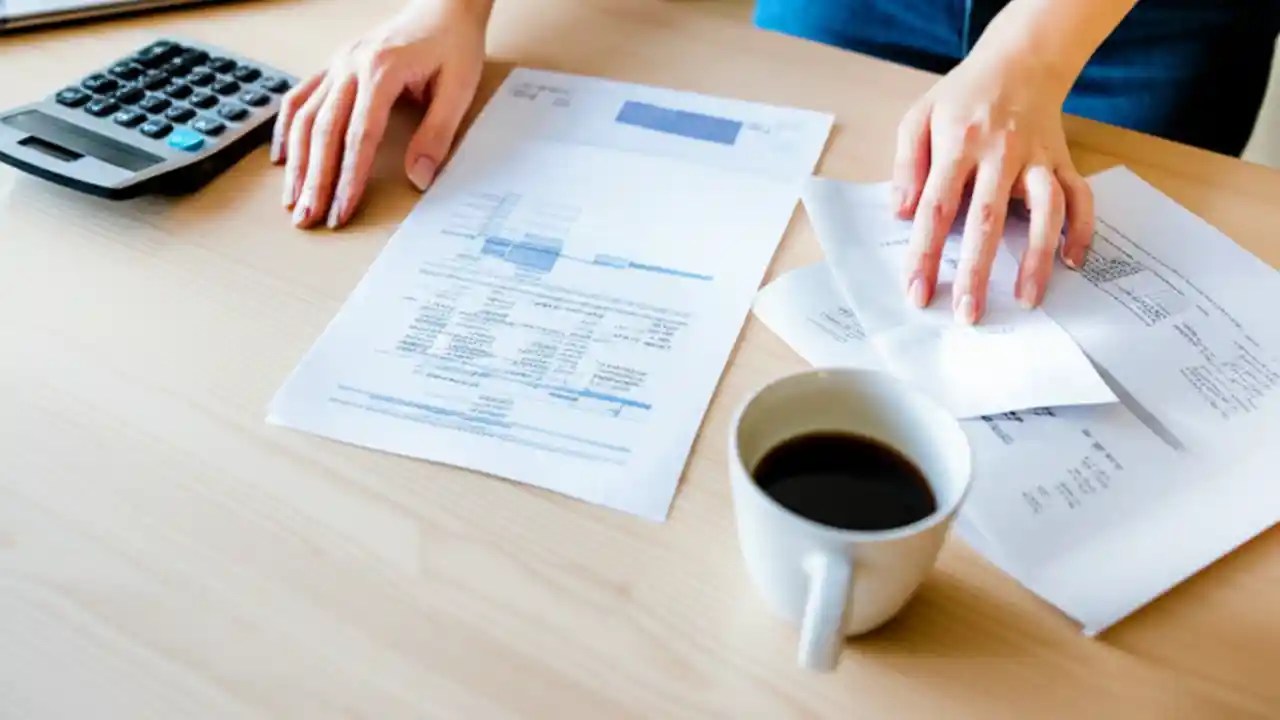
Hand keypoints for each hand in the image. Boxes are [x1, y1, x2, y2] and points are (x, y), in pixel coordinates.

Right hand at [274, 0, 490, 228]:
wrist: (443, 5)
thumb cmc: (453, 43)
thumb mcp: (459, 89)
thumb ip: (437, 134)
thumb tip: (418, 178)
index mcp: (381, 70)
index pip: (358, 136)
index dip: (348, 178)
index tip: (341, 210)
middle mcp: (350, 65)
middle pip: (323, 131)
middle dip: (314, 180)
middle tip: (307, 217)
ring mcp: (337, 64)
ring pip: (304, 116)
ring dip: (296, 162)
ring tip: (291, 200)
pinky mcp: (334, 66)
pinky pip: (300, 97)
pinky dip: (286, 128)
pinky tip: (282, 158)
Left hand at [891, 46, 1093, 323]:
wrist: (1020, 59)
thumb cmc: (961, 97)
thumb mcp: (919, 118)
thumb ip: (907, 166)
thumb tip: (902, 213)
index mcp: (959, 145)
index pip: (937, 208)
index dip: (925, 254)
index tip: (918, 293)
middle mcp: (1002, 154)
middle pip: (988, 220)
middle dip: (978, 272)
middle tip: (969, 315)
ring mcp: (1038, 158)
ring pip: (1046, 210)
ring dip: (1037, 257)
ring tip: (1027, 300)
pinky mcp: (1065, 161)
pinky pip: (1082, 198)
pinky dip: (1083, 230)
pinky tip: (1073, 262)